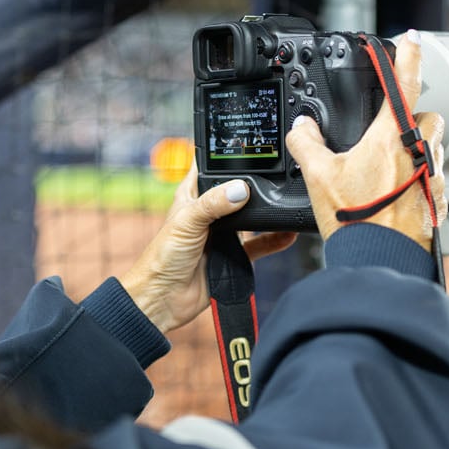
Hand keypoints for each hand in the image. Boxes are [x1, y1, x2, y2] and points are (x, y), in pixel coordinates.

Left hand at [120, 167, 296, 333]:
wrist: (165, 298)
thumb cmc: (162, 258)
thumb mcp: (186, 222)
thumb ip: (213, 204)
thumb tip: (240, 190)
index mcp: (192, 196)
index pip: (211, 168)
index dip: (225, 157)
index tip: (247, 149)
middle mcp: (210, 212)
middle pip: (236, 191)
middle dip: (253, 185)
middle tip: (273, 177)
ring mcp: (223, 233)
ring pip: (251, 217)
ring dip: (265, 212)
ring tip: (282, 202)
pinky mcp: (235, 254)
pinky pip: (260, 244)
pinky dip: (274, 240)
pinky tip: (287, 234)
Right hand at [285, 31, 446, 246]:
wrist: (379, 260)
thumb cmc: (354, 220)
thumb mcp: (318, 177)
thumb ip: (306, 143)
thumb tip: (301, 127)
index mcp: (391, 137)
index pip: (405, 83)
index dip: (408, 55)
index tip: (413, 38)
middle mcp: (418, 152)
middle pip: (427, 117)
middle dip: (412, 119)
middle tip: (385, 133)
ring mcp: (431, 177)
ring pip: (433, 146)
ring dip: (417, 148)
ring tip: (387, 169)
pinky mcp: (436, 202)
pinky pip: (433, 178)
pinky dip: (418, 179)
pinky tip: (396, 195)